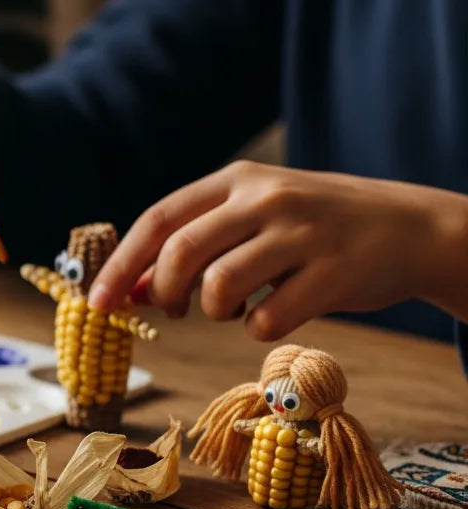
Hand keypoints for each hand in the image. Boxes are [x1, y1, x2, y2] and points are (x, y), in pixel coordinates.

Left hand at [88, 161, 467, 339]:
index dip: (122, 265)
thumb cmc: (313, 229)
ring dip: (213, 311)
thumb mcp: (252, 222)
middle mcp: (267, 198)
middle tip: (174, 309)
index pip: (159, 220)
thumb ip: (195, 247)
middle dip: (164, 292)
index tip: (98, 303)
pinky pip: (267, 319)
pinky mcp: (334, 272)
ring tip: (235, 307)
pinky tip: (275, 314)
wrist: (410, 227)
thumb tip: (133, 289)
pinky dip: (257, 329)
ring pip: (220, 286)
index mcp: (237, 178)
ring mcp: (302, 234)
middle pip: (181, 252)